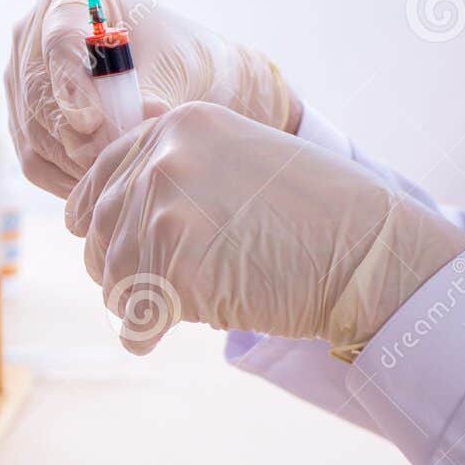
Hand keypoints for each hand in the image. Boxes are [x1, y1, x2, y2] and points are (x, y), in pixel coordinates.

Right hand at [6, 0, 297, 196]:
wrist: (185, 86)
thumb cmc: (184, 62)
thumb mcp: (173, 70)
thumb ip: (142, 96)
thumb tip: (117, 129)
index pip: (57, 42)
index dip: (70, 85)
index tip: (91, 122)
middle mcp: (31, 36)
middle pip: (37, 92)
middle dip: (75, 134)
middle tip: (114, 159)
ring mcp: (21, 81)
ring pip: (33, 130)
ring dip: (74, 160)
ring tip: (117, 172)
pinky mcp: (24, 123)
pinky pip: (34, 159)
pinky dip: (66, 177)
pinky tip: (101, 182)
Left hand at [66, 102, 464, 356]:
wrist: (369, 252)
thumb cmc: (315, 212)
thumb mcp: (239, 157)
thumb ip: (176, 167)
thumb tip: (102, 206)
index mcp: (173, 127)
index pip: (98, 179)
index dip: (95, 218)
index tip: (98, 240)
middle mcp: (160, 163)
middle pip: (100, 231)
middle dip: (118, 263)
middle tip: (150, 285)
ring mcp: (163, 215)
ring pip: (111, 275)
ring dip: (134, 299)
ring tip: (175, 304)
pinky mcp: (172, 270)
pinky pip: (131, 315)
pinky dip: (140, 333)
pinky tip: (153, 336)